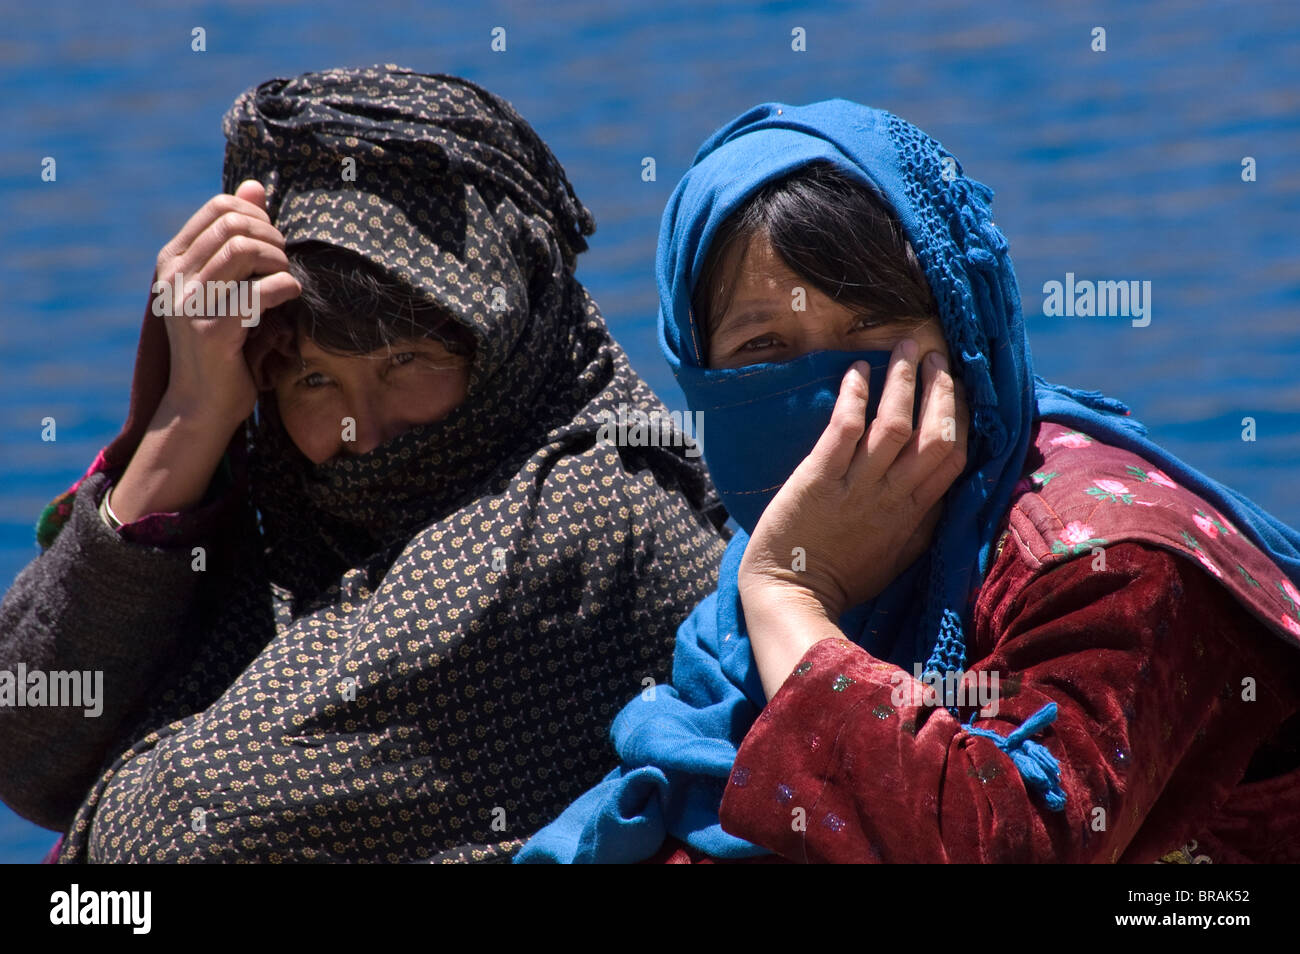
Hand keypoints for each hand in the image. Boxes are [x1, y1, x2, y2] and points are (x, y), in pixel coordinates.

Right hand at [154, 179, 300, 430]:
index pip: (218, 207)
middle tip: (284, 263)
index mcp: (172, 260)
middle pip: (234, 224)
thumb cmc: (218, 342)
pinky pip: (261, 292)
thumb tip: (255, 187)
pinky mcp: (213, 331)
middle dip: (272, 238)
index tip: (273, 241)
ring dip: (279, 261)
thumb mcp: (221, 285)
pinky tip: (290, 299)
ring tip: (286, 280)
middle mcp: (175, 277)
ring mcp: (191, 303)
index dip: (257, 215)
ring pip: (245, 250)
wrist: (199, 405)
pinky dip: (286, 289)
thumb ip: (234, 238)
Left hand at [737, 338, 969, 623]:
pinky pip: (844, 430)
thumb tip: (941, 487)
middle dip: (942, 389)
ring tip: (906, 348)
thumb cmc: (843, 577)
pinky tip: (856, 371)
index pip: (955, 457)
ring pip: (895, 425)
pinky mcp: (818, 480)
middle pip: (936, 435)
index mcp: (916, 515)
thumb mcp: (899, 555)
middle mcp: (894, 498)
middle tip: (937, 356)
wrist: (792, 598)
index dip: (962, 416)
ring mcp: (857, 488)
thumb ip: (922, 521)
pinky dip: (854, 397)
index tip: (957, 387)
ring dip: (903, 381)